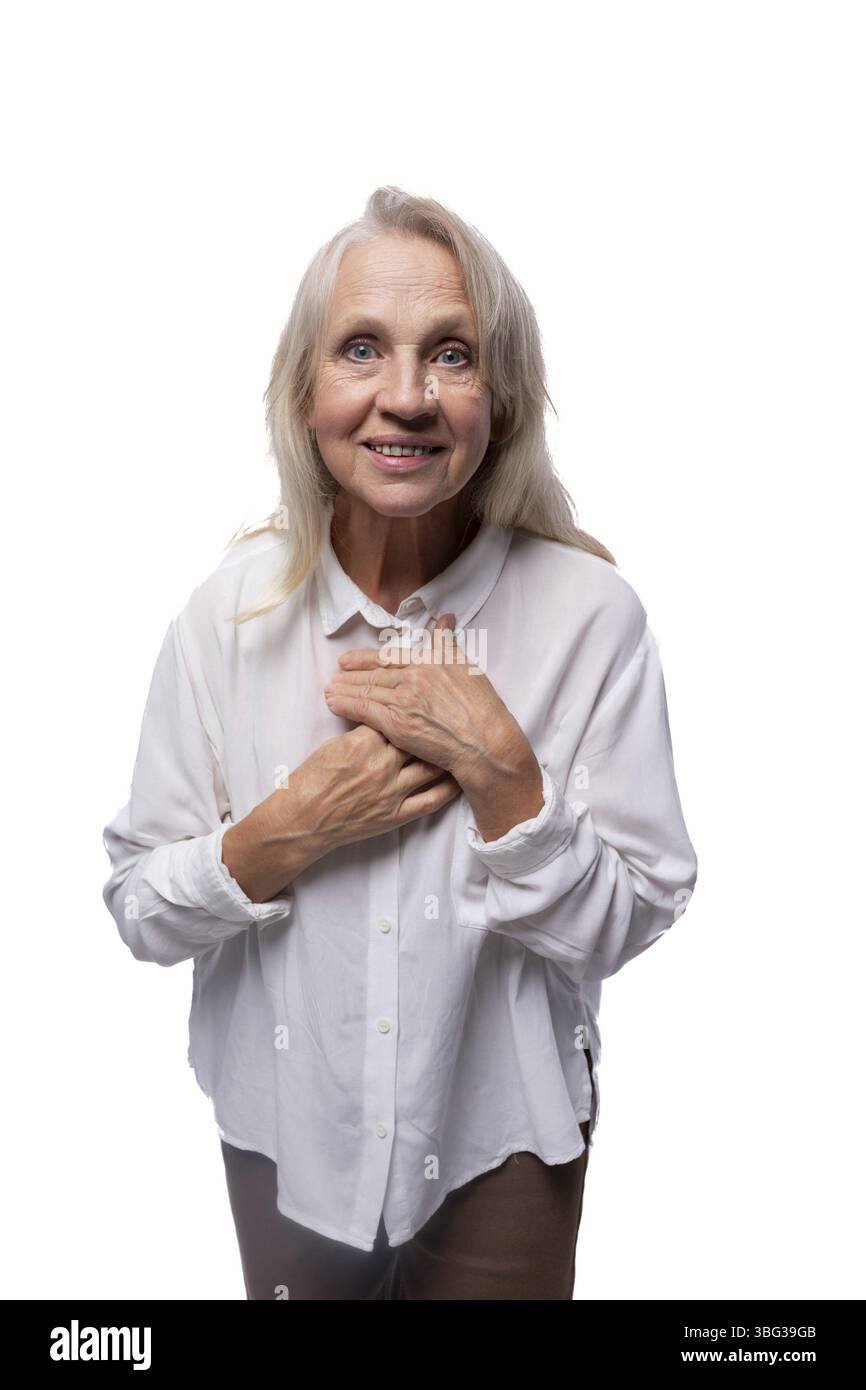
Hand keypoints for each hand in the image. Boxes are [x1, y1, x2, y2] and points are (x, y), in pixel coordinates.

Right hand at [283, 722, 460, 849]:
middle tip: (449, 721)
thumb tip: (381, 720)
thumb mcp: (334, 743)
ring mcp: (392, 790)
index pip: (397, 717)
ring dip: (446, 755)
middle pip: (419, 738)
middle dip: (434, 729)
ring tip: (459, 745)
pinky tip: (458, 779)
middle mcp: (383, 763)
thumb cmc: (312, 779)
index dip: (411, 710)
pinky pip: (431, 800)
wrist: (303, 817)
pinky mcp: (396, 814)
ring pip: (431, 766)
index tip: (424, 704)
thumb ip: (362, 730)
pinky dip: (448, 789)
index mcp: (365, 741)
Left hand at [323, 615, 543, 839]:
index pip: (389, 657)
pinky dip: (346, 705)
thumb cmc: (481, 708)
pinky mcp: (396, 722)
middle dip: (350, 674)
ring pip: (367, 690)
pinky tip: (334, 703)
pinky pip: (364, 710)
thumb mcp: (466, 666)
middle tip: (334, 675)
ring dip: (344, 689)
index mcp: (429, 661)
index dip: (365, 659)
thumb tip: (444, 619)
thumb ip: (448, 642)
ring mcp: (404, 699)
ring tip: (329, 689)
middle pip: (374, 674)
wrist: (483, 740)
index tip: (348, 660)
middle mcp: (413, 676)